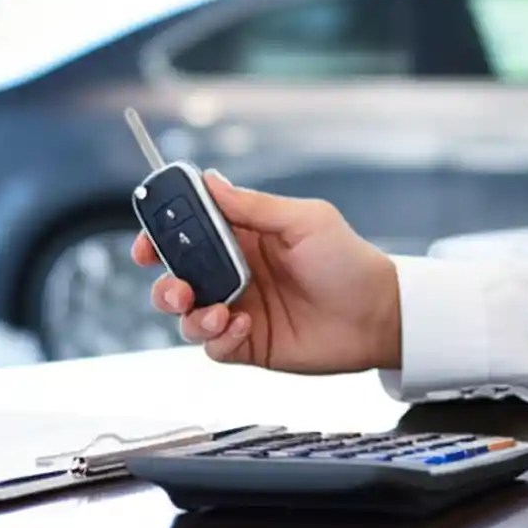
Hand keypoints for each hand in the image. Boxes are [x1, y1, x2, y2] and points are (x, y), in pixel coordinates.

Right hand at [132, 171, 400, 372]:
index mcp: (242, 238)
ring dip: (189, 315)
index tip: (147, 242)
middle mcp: (233, 274)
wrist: (380, 317)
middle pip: (175, 278)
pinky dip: (218, 338)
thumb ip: (254, 206)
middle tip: (179, 287)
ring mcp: (238, 309)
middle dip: (165, 284)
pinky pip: (213, 346)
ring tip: (216, 311)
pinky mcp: (247, 343)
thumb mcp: (305, 221)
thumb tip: (210, 181)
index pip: (186, 233)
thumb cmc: (350, 262)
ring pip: (186, 316)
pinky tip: (244, 327)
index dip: (159, 236)